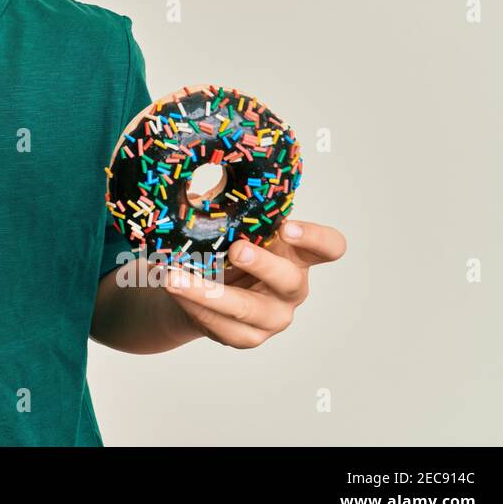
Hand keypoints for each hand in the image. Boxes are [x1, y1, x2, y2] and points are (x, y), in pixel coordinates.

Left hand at [162, 219, 346, 348]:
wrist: (200, 288)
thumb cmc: (222, 246)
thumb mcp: (228, 221)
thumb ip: (227, 201)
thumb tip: (205, 166)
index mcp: (297, 253)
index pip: (329, 247)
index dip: (316, 239)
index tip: (286, 228)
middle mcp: (292, 285)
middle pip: (289, 280)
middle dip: (262, 265)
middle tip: (235, 249)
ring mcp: (273, 316)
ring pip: (248, 310)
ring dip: (209, 293)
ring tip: (174, 277)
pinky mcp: (248, 337)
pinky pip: (222, 326)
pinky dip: (193, 305)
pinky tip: (172, 290)